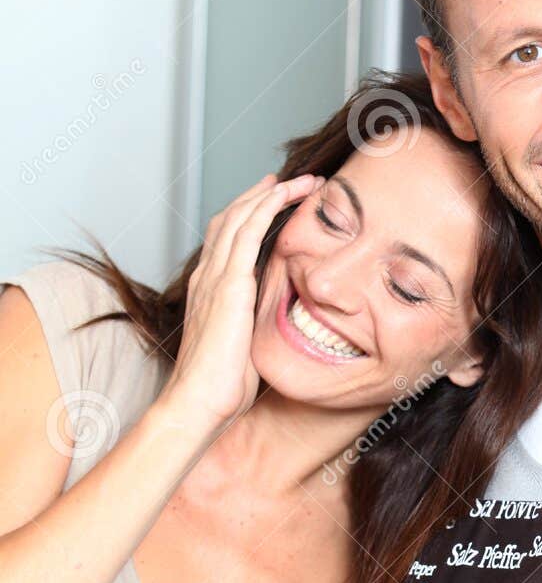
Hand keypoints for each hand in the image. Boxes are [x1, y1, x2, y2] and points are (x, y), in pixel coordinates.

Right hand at [161, 171, 323, 430]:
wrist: (199, 402)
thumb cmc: (222, 387)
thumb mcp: (244, 346)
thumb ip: (256, 324)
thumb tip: (278, 323)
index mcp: (210, 290)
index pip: (228, 239)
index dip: (250, 215)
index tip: (277, 201)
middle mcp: (208, 276)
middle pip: (232, 218)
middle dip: (263, 194)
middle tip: (294, 181)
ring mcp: (215, 277)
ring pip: (240, 216)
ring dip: (271, 192)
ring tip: (301, 181)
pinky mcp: (228, 285)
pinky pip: (247, 231)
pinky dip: (266, 206)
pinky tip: (284, 193)